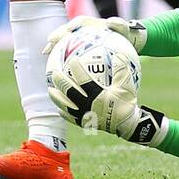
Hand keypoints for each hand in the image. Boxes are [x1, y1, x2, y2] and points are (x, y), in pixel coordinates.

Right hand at [42, 15, 147, 56]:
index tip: (67, 31)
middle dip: (57, 36)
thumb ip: (119, 24)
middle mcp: (83, 29)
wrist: (126, 42)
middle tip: (50, 43)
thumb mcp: (124, 28)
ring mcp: (80, 38)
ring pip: (64, 41)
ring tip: (46, 54)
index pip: (80, 22)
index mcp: (92, 23)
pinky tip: (55, 68)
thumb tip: (112, 21)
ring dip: (55, 46)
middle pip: (67, 31)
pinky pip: (68, 52)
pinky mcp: (79, 48)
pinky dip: (61, 57)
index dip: (72, 26)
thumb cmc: (125, 35)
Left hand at [47, 72, 164, 142]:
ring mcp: (84, 115)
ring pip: (65, 105)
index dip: (77, 70)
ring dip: (57, 96)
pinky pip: (69, 117)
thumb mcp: (127, 85)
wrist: (127, 124)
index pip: (84, 80)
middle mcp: (88, 105)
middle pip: (69, 91)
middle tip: (55, 72)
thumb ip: (122, 70)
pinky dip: (63, 112)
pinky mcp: (83, 123)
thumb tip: (119, 54)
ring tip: (50, 89)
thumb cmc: (127, 103)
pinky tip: (59, 108)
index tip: (72, 61)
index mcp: (98, 95)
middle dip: (61, 81)